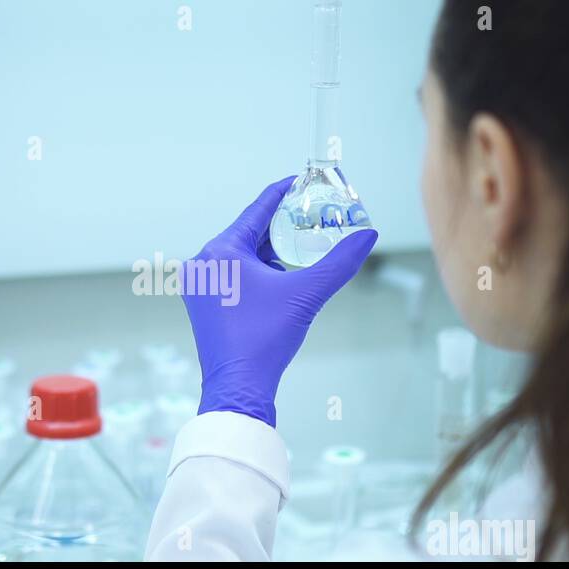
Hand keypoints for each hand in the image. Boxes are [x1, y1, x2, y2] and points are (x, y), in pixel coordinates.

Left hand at [182, 176, 377, 427]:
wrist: (238, 388)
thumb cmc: (264, 340)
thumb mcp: (307, 294)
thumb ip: (340, 262)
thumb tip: (368, 236)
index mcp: (220, 251)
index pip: (257, 210)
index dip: (284, 193)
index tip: (304, 181)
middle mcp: (203, 263)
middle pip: (249, 232)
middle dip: (281, 224)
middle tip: (310, 215)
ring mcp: (200, 286)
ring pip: (241, 255)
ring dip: (269, 250)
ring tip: (300, 246)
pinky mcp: (203, 305)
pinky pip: (233, 275)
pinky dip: (256, 271)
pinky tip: (279, 277)